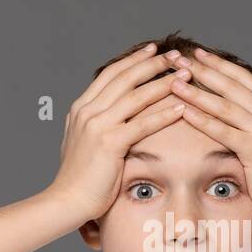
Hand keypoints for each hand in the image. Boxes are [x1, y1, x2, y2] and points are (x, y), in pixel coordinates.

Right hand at [48, 42, 191, 220]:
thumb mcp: (81, 141)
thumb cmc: (78, 177)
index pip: (111, 74)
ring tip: (185, 76)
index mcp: (81, 107)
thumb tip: (103, 115)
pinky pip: (142, 123)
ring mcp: (97, 125)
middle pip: (125, 77)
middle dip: (153, 64)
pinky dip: (163, 114)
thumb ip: (91, 124)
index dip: (134, 60)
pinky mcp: (109, 143)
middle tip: (176, 56)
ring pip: (136, 96)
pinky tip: (181, 107)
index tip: (153, 50)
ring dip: (163, 83)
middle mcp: (87, 111)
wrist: (67, 200)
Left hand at [163, 47, 251, 222]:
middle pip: (231, 85)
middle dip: (203, 70)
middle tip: (179, 59)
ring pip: (224, 105)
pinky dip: (202, 119)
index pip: (242, 78)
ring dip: (197, 91)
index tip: (198, 54)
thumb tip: (238, 108)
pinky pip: (223, 131)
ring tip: (175, 81)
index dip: (219, 64)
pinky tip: (184, 111)